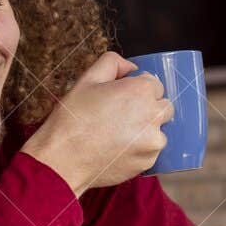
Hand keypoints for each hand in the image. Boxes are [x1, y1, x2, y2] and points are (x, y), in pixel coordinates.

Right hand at [22, 51, 174, 193]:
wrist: (62, 160)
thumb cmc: (72, 119)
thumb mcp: (87, 79)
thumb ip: (113, 63)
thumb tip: (131, 67)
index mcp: (141, 90)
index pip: (154, 84)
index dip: (136, 89)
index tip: (121, 98)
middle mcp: (153, 115)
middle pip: (163, 106)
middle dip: (147, 108)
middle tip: (120, 116)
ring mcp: (153, 140)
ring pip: (158, 130)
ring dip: (145, 130)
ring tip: (117, 135)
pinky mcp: (149, 161)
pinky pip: (151, 150)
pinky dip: (139, 149)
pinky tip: (118, 149)